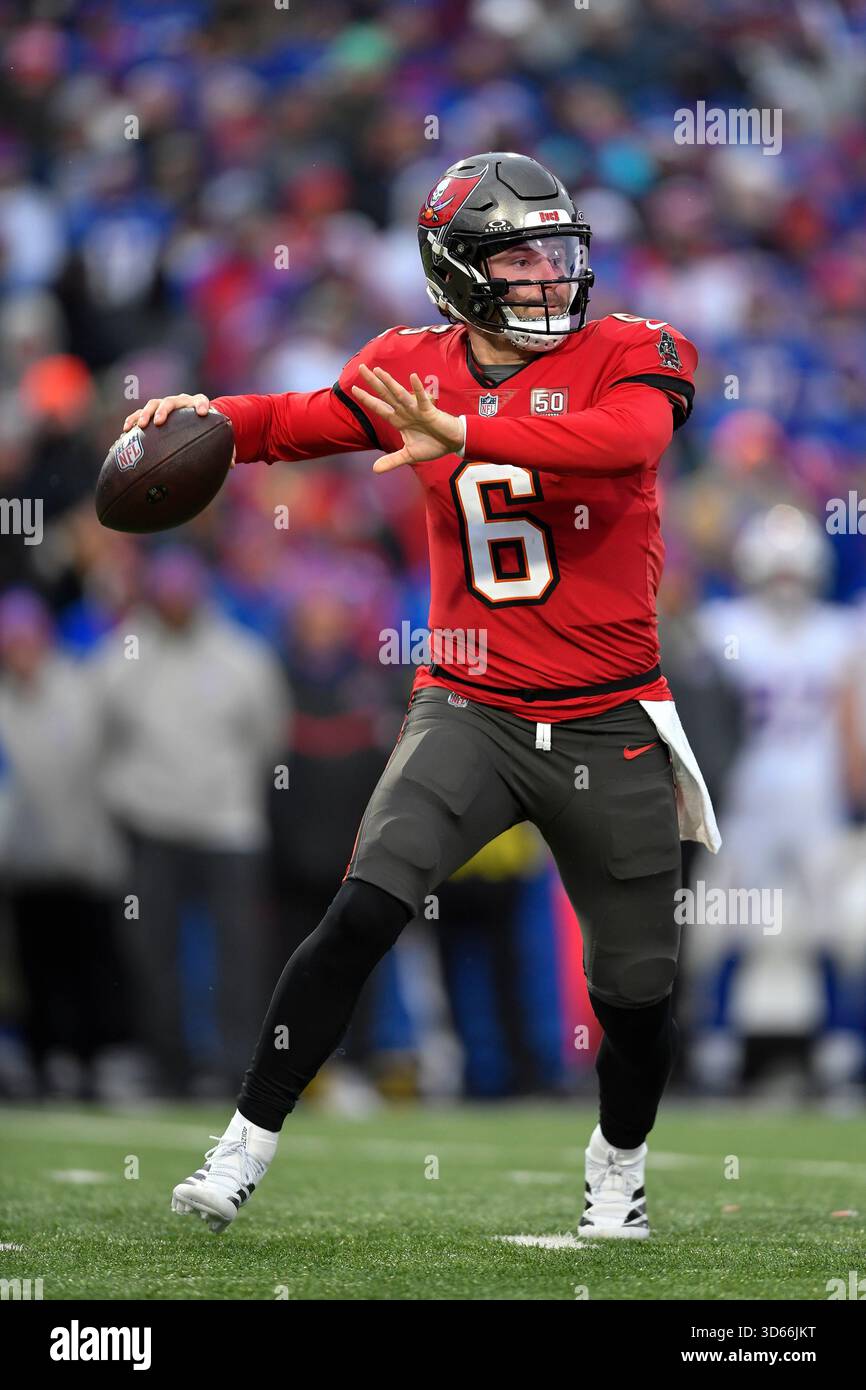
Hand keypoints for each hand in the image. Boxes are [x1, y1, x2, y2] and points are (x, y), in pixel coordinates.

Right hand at [121, 394, 236, 466]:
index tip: (202, 413)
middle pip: (170, 402)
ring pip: (152, 405)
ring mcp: (164, 406)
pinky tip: (125, 432)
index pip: (201, 400)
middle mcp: (180, 402)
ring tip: (140, 426)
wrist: (193, 418)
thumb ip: (226, 449)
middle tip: (160, 422)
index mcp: (198, 404)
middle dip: (164, 411)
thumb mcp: (216, 437)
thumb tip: (232, 465)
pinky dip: (132, 421)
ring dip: (145, 415)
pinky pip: (139, 415)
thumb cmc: (207, 430)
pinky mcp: (152, 413)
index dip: (201, 404)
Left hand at [351, 365, 463, 472]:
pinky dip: (418, 389)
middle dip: (373, 383)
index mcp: (399, 420)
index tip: (353, 389)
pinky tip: (413, 377)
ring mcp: (416, 410)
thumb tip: (375, 470)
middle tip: (361, 367)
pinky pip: (422, 399)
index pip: (379, 408)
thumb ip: (392, 460)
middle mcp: (405, 412)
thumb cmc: (433, 445)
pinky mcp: (429, 411)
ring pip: (400, 394)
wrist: (452, 443)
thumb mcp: (409, 455)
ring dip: (389, 383)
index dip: (367, 399)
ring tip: (378, 371)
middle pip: (385, 395)